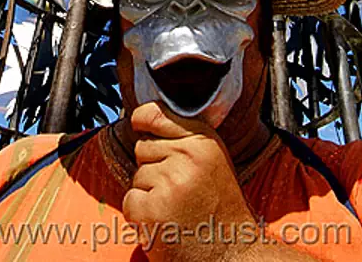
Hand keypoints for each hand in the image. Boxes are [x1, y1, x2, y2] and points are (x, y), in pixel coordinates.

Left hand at [122, 102, 256, 260]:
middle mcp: (187, 158)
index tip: (140, 123)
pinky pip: (130, 200)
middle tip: (179, 188)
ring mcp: (169, 184)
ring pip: (137, 175)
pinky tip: (165, 222)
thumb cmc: (219, 208)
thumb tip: (142, 118)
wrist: (230, 252)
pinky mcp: (152, 210)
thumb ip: (184, 140)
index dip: (142, 119)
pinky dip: (141, 215)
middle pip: (142, 147)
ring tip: (175, 207)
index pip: (155, 114)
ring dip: (149, 193)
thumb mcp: (212, 161)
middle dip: (153, 167)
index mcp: (204, 141)